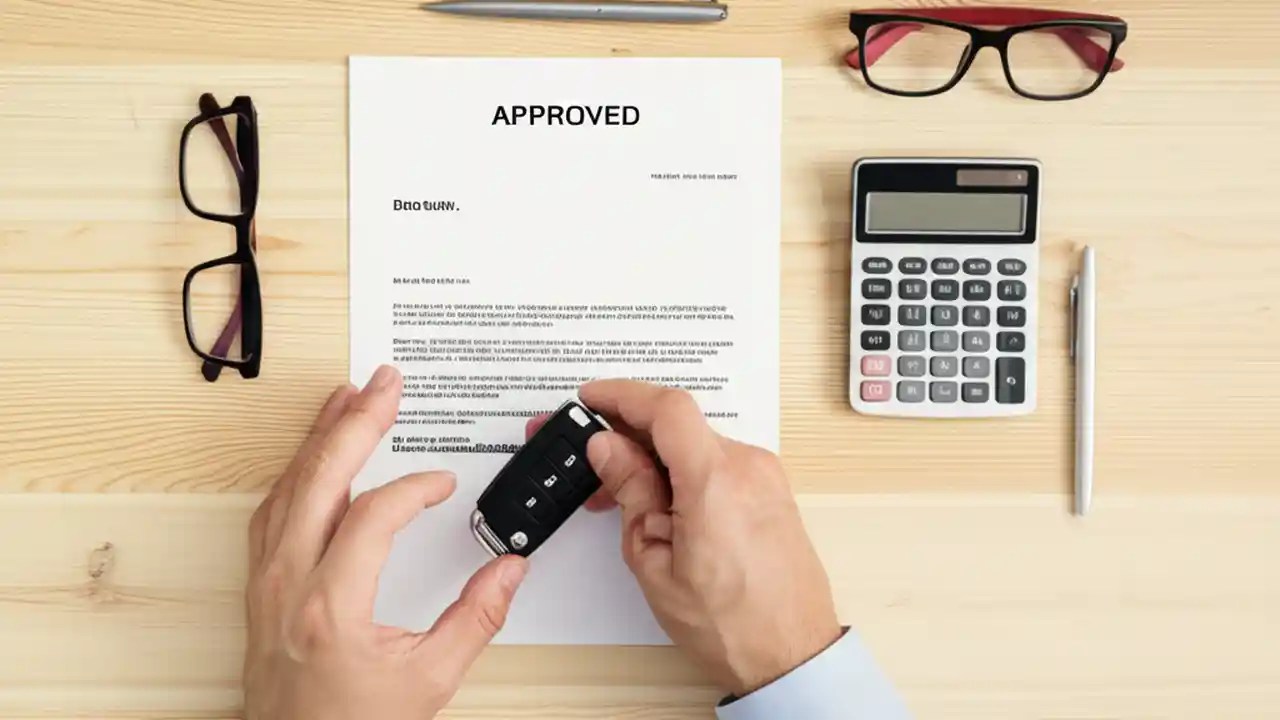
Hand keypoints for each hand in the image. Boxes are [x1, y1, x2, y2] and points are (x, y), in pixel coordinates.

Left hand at [243, 365, 527, 719]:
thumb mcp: (429, 682)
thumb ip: (475, 619)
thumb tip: (508, 569)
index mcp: (330, 607)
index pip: (373, 516)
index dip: (414, 488)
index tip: (443, 483)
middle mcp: (287, 585)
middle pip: (318, 478)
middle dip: (356, 421)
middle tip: (385, 382)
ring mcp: (265, 582)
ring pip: (289, 486)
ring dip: (320, 436)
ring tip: (349, 397)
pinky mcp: (258, 586)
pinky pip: (272, 510)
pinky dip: (297, 470)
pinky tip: (313, 454)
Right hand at [576, 380, 840, 696]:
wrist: (792, 655)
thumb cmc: (732, 625)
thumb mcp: (656, 562)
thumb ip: (631, 493)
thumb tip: (607, 448)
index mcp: (716, 480)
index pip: (665, 408)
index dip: (620, 395)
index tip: (589, 399)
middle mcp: (749, 467)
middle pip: (678, 425)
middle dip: (627, 433)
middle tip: (587, 455)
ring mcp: (766, 477)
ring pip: (695, 445)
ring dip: (654, 457)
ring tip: (616, 493)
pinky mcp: (772, 491)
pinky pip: (718, 463)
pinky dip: (683, 470)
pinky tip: (656, 500)